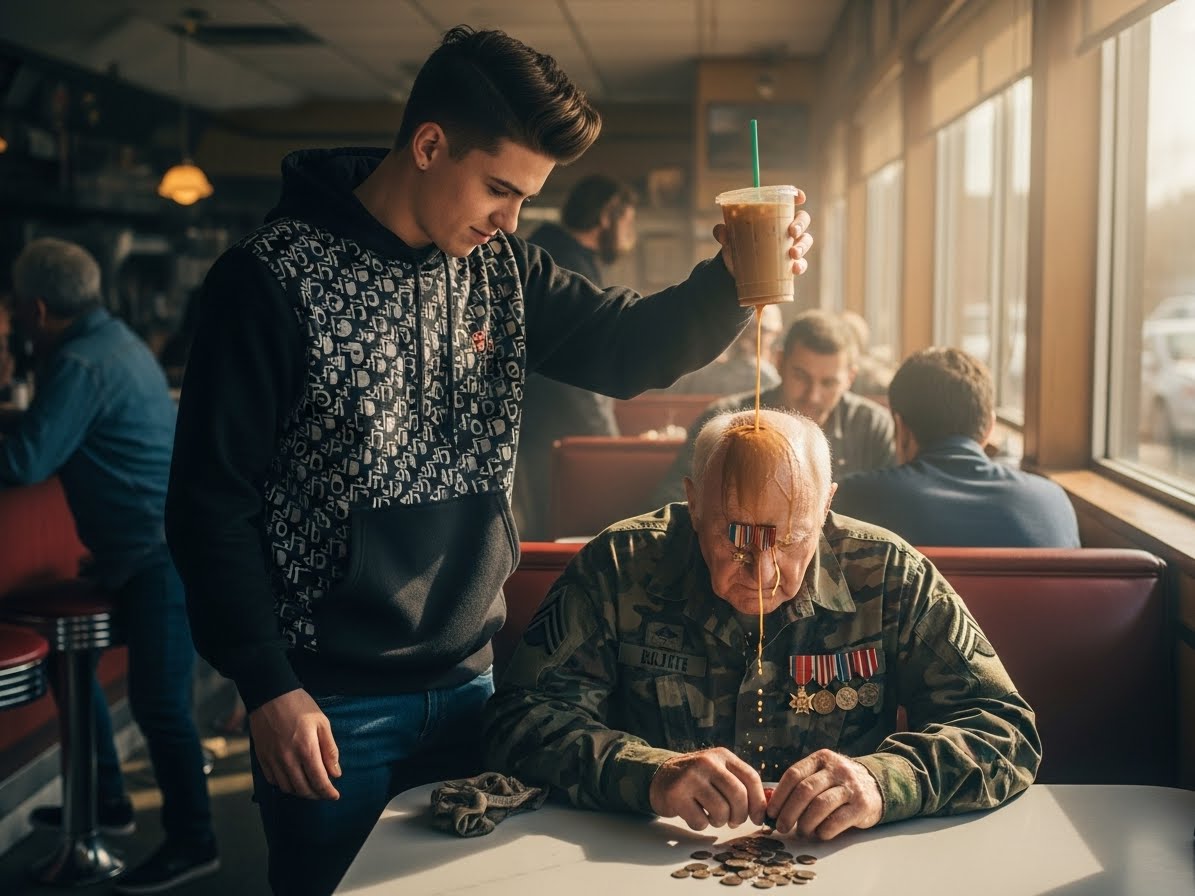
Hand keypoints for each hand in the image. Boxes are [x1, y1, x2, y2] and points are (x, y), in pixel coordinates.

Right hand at [248, 689, 341, 799]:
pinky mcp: (262, 757)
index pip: (319, 781)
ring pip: (287, 787)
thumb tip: (335, 773)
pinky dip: (284, 784)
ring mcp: (273, 759)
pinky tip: (292, 779)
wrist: (270, 694)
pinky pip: (273, 780)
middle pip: (303, 789)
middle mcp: (288, 759)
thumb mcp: (322, 723)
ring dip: (300, 791)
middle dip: (316, 794)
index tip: (335, 796)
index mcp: (306, 749)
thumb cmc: (300, 706)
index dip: (328, 792)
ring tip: (310, 787)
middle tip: (324, 793)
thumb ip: (330, 750)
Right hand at [648, 747, 767, 830]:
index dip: (759, 802)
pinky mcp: (676, 794)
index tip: (758, 818)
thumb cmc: (697, 780)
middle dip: (740, 815)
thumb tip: (764, 810)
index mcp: (722, 755)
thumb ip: (740, 783)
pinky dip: (701, 824)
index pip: (751, 777)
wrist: (660, 777)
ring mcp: (690, 777)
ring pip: (721, 811)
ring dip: (720, 822)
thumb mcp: (719, 771)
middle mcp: (707, 762)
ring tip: (713, 817)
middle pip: (738, 795)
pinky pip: (701, 821)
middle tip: (734, 821)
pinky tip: (695, 814)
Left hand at [713, 189, 812, 277]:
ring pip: (805, 241)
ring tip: (793, 253)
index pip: (789, 201)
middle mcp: (786, 228)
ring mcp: (791, 246)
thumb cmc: (737, 245)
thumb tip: (722, 232)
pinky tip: (795, 269)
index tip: (800, 197)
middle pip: (803, 219)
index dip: (797, 196)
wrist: (737, 270)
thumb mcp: (729, 238)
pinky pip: (801, 263)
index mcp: (774, 215)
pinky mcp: (790, 264)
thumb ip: (723, 232)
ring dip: (802, 246)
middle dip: (801, 224)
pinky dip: (800, 266)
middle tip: (792, 231)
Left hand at [768, 749, 881, 838]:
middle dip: (789, 812)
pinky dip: (823, 830)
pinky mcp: (862, 805)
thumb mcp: (822, 773)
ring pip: (820, 805)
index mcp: (821, 759)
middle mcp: (836, 769)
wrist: (876, 785)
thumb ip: (801, 784)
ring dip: (805, 823)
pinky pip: (837, 820)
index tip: (771, 812)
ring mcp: (850, 786)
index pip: (793, 775)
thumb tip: (772, 806)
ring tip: (801, 832)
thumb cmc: (839, 783)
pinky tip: (819, 833)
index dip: (779, 796)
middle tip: (781, 827)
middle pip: (804, 790)